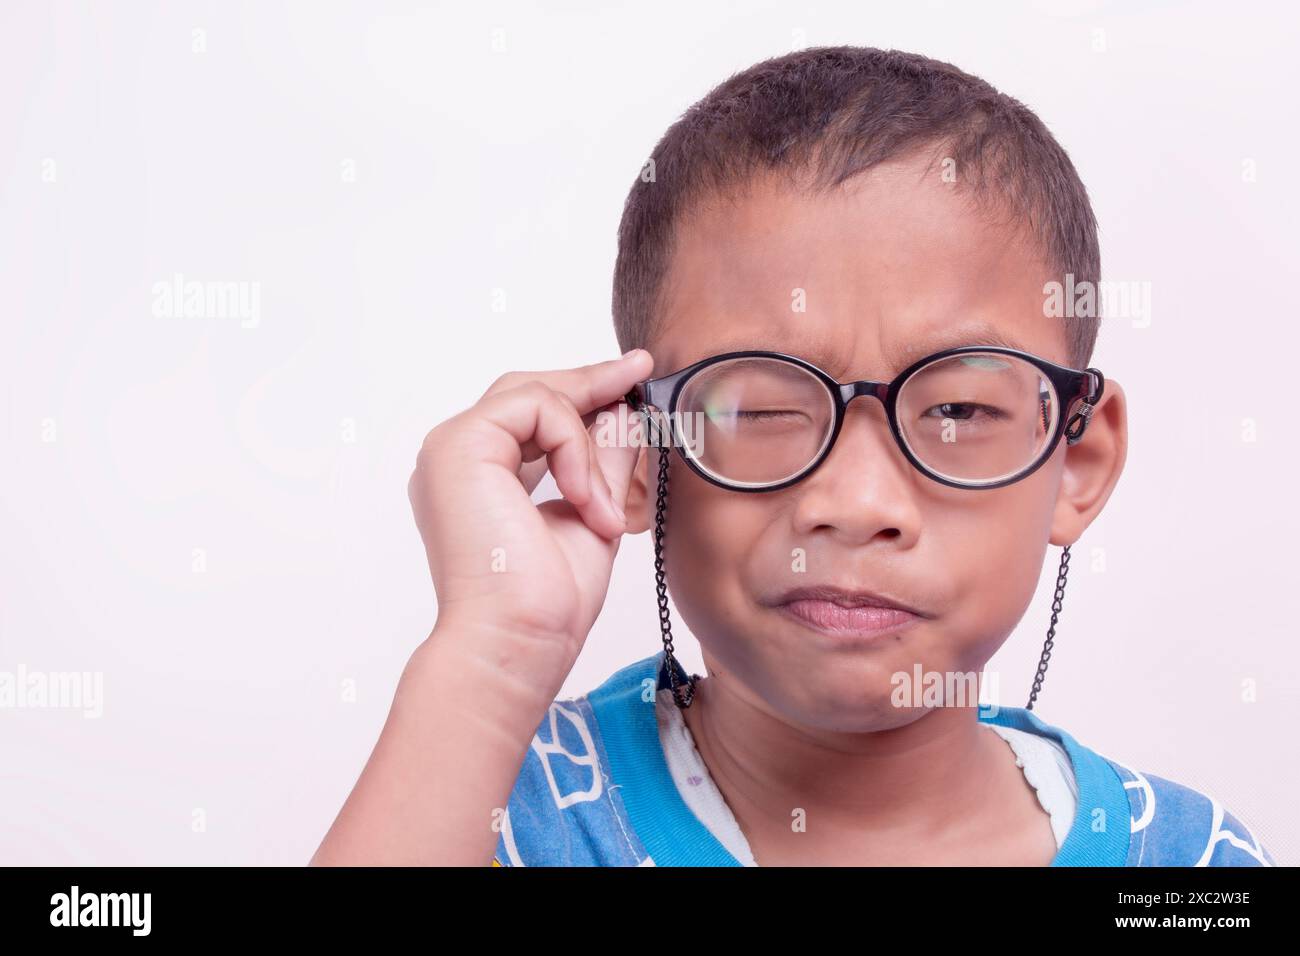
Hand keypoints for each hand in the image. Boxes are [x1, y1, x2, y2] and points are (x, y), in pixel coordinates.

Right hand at [408, 349, 652, 692]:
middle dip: (591, 382)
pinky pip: (535, 408)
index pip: (532, 416)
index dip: (584, 393)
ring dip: (587, 442)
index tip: (634, 378)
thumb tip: (625, 411)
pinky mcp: (460, 445)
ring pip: (535, 395)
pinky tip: (584, 498)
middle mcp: (457, 459)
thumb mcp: (592, 512)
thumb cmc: (546, 604)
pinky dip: (573, 447)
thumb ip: (603, 461)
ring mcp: (451, 449)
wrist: (519, 642)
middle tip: (640, 370)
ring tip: (602, 506)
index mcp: (479, 478)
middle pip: (528, 391)